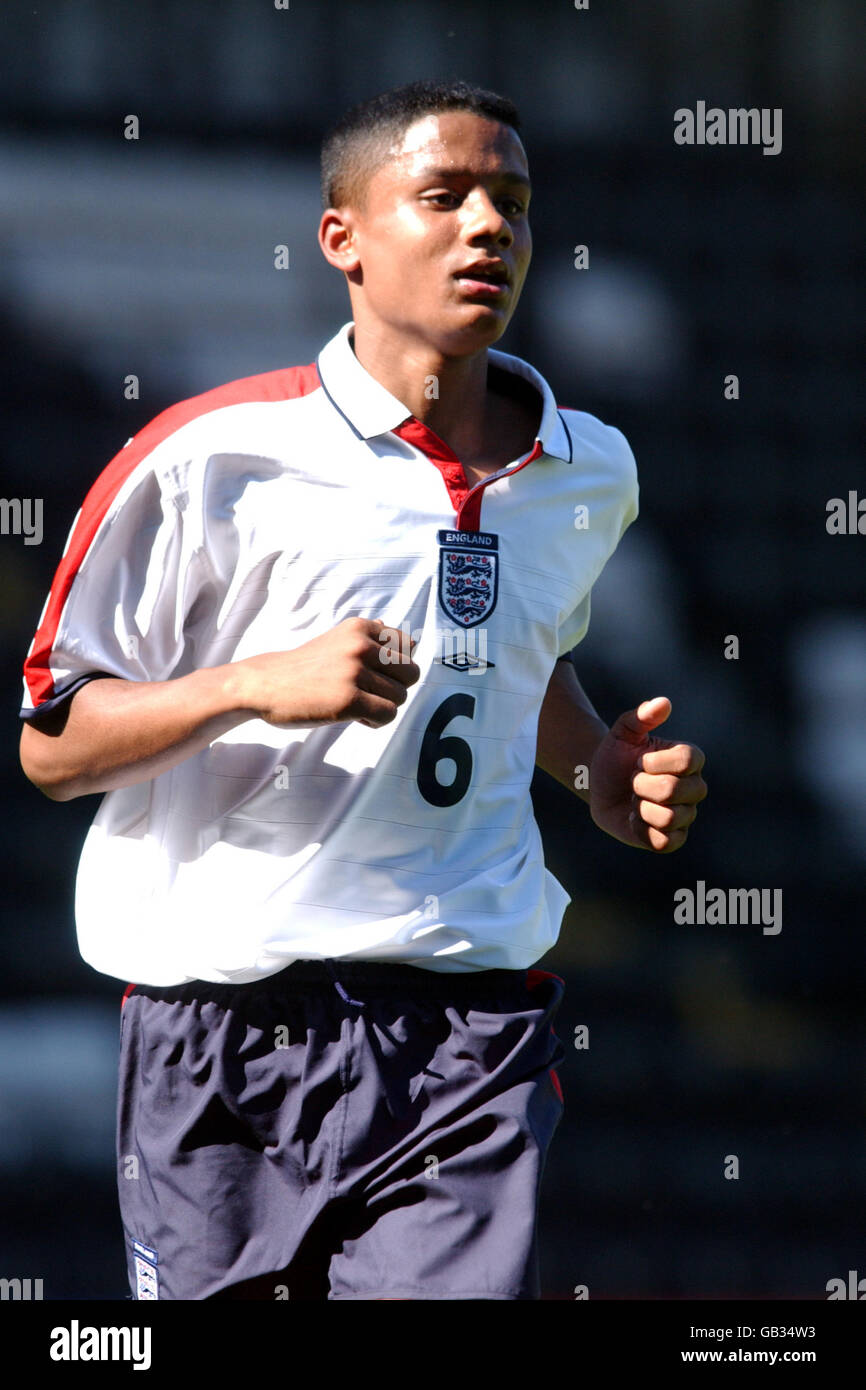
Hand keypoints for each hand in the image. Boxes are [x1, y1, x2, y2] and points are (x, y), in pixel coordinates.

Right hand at [236, 617, 419, 729]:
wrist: (264, 684)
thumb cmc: (302, 667)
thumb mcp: (334, 640)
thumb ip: (367, 638)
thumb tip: (396, 632)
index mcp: (360, 628)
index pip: (408, 645)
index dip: (397, 666)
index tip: (376, 674)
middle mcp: (360, 646)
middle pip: (411, 673)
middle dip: (395, 688)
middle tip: (369, 694)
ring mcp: (354, 673)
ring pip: (400, 697)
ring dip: (382, 707)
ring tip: (357, 705)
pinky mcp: (349, 701)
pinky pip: (387, 715)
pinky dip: (375, 722)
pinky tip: (355, 717)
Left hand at [589, 697, 706, 852]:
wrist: (599, 784)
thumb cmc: (616, 755)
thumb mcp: (622, 732)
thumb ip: (641, 716)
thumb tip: (663, 703)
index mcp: (690, 759)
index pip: (689, 759)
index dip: (655, 762)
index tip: (639, 761)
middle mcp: (694, 788)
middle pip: (674, 790)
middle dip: (642, 785)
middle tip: (633, 782)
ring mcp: (685, 815)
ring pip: (670, 817)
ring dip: (641, 807)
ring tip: (635, 800)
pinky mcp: (672, 839)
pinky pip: (665, 842)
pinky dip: (642, 829)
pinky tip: (634, 819)